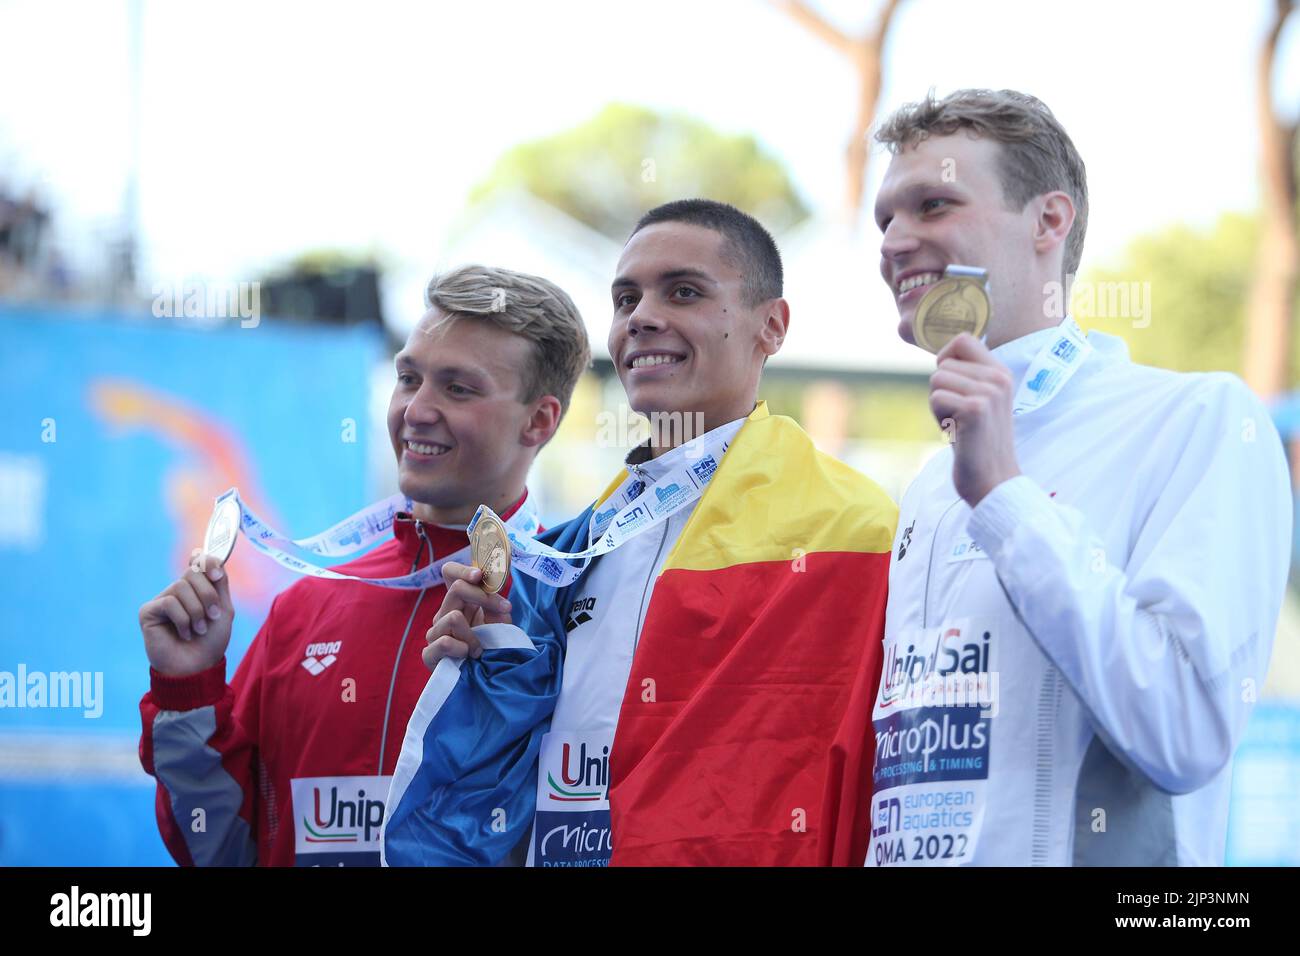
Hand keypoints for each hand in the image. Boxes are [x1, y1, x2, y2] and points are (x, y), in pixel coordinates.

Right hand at [139, 551, 234, 676]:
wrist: (197, 667)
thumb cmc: (211, 641)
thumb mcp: (222, 610)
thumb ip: (219, 584)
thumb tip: (210, 556)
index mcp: (196, 588)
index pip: (198, 561)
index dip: (208, 562)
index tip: (218, 576)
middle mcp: (177, 591)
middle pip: (192, 573)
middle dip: (207, 595)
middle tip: (212, 616)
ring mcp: (162, 600)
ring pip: (180, 587)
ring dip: (196, 611)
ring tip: (198, 630)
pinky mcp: (148, 612)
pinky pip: (168, 602)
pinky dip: (182, 619)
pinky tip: (183, 634)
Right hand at [422, 562, 511, 670]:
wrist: (486, 679)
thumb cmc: (492, 647)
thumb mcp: (500, 622)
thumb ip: (496, 604)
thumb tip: (493, 586)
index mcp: (460, 601)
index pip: (450, 573)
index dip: (462, 569)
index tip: (479, 575)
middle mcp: (445, 612)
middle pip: (456, 589)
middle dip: (485, 598)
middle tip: (505, 610)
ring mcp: (435, 632)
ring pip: (454, 617)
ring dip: (474, 634)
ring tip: (480, 648)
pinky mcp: (429, 654)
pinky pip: (443, 642)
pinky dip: (461, 648)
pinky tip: (468, 657)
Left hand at [929, 333, 1021, 506]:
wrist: (993, 480)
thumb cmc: (977, 442)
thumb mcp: (979, 401)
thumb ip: (967, 377)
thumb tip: (941, 356)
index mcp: (1001, 373)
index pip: (963, 339)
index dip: (945, 359)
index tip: (952, 387)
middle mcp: (999, 378)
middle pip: (943, 364)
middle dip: (941, 391)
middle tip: (959, 416)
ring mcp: (989, 392)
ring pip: (937, 379)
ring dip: (939, 405)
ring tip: (958, 424)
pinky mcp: (975, 409)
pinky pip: (936, 397)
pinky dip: (939, 417)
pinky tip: (957, 433)